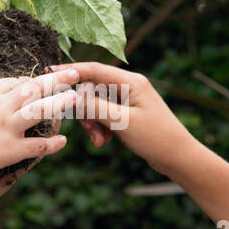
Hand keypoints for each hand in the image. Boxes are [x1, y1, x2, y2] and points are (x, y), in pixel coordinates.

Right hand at [0, 63, 77, 181]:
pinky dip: (51, 144)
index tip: (37, 80)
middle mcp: (0, 106)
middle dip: (55, 81)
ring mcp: (7, 128)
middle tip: (74, 74)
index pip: (14, 81)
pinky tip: (63, 142)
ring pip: (40, 111)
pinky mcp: (10, 150)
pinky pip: (36, 146)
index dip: (28, 81)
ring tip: (76, 98)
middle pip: (34, 89)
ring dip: (60, 104)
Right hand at [45, 60, 193, 175]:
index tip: (50, 75)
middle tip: (89, 131)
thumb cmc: (156, 138)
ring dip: (93, 123)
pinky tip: (106, 141)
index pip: (94, 70)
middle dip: (86, 111)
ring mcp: (128, 100)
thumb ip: (95, 108)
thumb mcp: (122, 123)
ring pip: (96, 105)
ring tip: (100, 142)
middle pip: (92, 90)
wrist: (179, 157)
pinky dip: (101, 128)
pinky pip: (104, 115)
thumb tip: (69, 97)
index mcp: (131, 82)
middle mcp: (129, 86)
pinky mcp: (127, 113)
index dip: (71, 72)